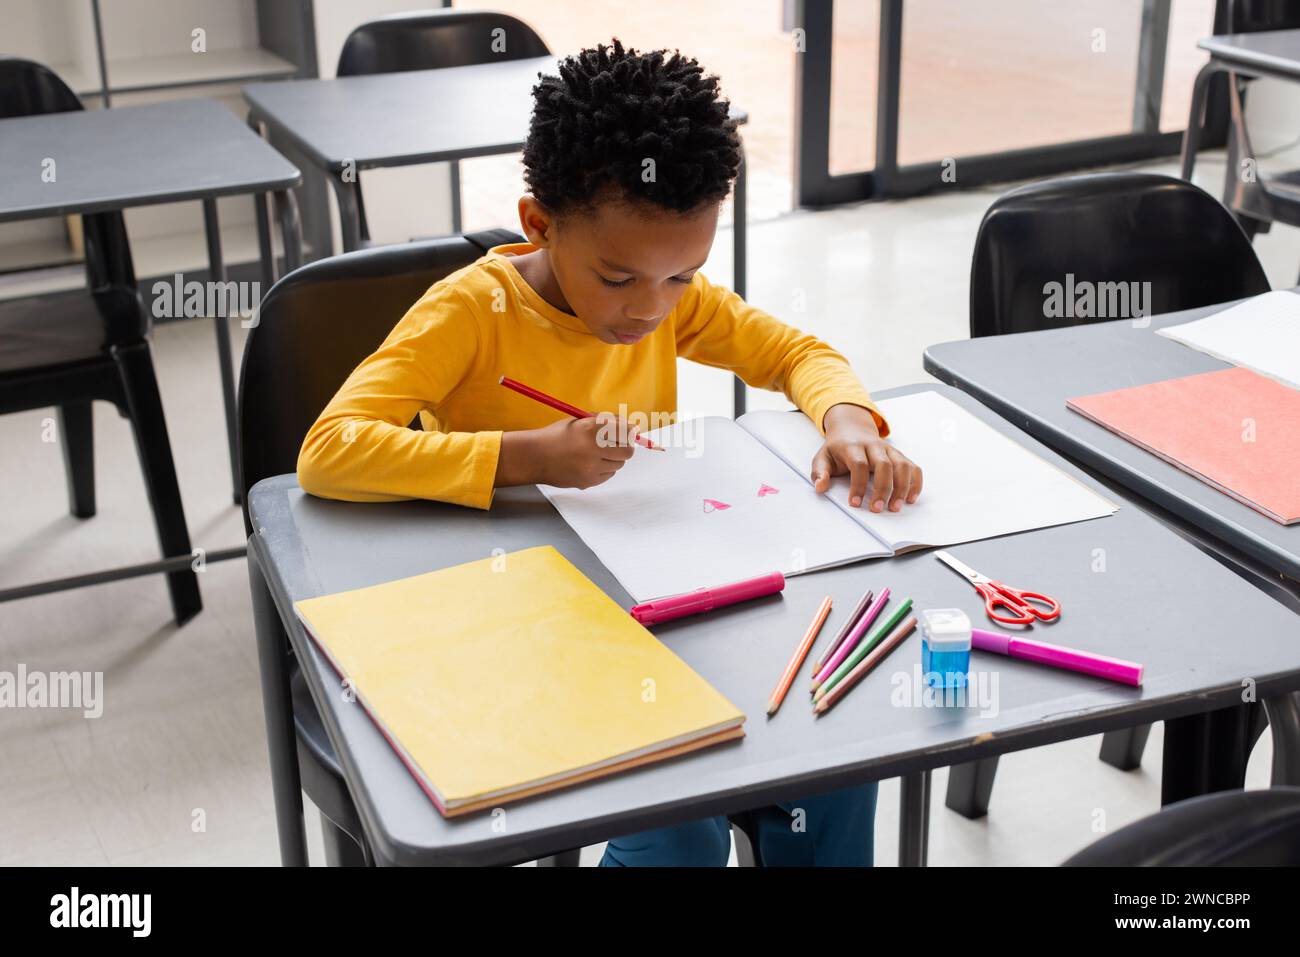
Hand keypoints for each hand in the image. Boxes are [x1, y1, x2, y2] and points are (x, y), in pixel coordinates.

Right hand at [496, 413, 640, 489]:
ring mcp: (591, 467)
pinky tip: (589, 463)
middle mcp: (593, 448)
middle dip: (625, 446)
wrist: (535, 457)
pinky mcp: (589, 481)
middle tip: (616, 443)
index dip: (630, 431)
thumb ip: (606, 421)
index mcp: (592, 428)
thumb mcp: (581, 420)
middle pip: (628, 451)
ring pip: (619, 464)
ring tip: (596, 453)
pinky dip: (604, 469)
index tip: (629, 431)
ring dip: (613, 458)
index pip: (626, 431)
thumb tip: (631, 427)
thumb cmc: (558, 435)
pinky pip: (608, 475)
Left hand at [811, 403, 922, 512]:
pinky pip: (913, 467)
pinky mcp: (899, 455)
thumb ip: (819, 472)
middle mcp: (873, 446)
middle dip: (883, 488)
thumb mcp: (822, 457)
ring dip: (901, 487)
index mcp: (853, 446)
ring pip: (901, 465)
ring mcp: (889, 450)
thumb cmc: (838, 448)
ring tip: (895, 507)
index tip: (855, 503)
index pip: (859, 464)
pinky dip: (915, 482)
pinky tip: (910, 498)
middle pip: (884, 464)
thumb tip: (820, 487)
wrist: (852, 429)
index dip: (858, 485)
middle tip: (877, 508)